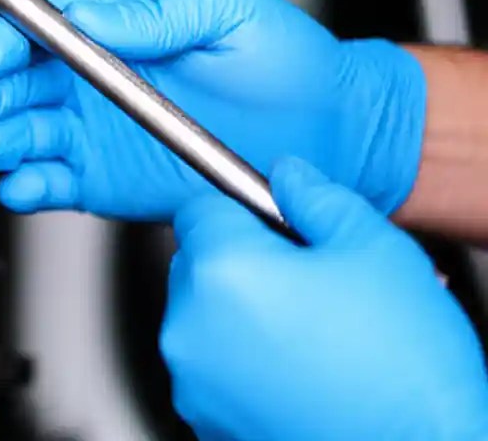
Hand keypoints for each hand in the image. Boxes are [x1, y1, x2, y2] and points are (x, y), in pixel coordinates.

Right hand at [0, 0, 425, 220]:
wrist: (326, 133)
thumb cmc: (287, 59)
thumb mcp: (229, 8)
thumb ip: (156, 11)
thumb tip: (90, 16)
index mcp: (116, 23)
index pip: (43, 24)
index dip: (7, 38)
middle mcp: (94, 76)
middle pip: (16, 79)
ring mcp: (94, 128)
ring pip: (23, 131)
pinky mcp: (101, 177)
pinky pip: (51, 180)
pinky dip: (27, 185)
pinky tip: (17, 183)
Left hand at [162, 158, 487, 440]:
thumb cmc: (404, 371)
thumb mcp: (375, 251)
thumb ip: (317, 199)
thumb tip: (288, 176)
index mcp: (221, 270)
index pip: (200, 207)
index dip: (243, 208)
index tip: (277, 221)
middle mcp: (188, 327)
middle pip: (200, 263)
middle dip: (249, 261)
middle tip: (315, 279)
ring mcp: (193, 381)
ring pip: (209, 318)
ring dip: (249, 314)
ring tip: (321, 331)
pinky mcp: (205, 420)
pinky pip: (217, 369)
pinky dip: (249, 363)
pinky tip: (307, 368)